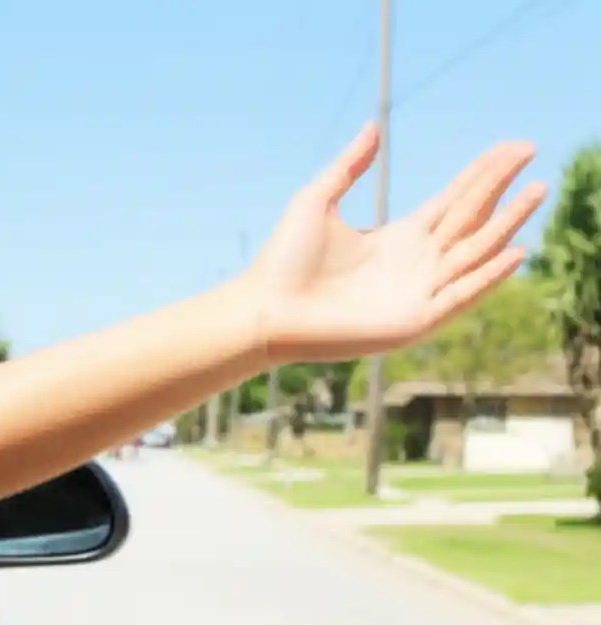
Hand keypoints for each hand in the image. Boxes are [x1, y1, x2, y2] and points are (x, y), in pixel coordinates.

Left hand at [250, 123, 545, 362]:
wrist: (265, 308)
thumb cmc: (283, 260)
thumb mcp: (317, 200)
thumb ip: (349, 166)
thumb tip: (373, 126)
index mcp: (398, 238)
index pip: (453, 201)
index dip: (483, 175)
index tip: (512, 147)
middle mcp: (416, 264)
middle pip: (472, 220)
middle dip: (504, 189)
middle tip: (533, 153)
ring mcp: (419, 292)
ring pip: (475, 253)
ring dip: (507, 223)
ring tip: (537, 191)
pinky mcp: (414, 320)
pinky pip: (460, 295)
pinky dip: (488, 276)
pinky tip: (514, 251)